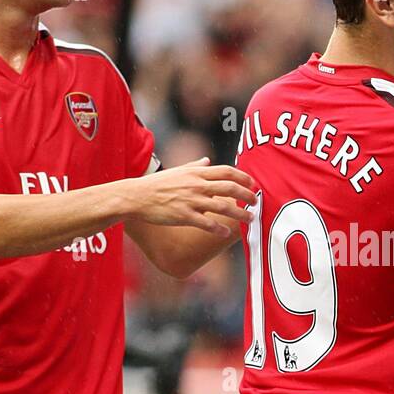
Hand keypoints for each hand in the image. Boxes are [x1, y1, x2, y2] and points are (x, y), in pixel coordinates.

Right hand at [130, 158, 255, 233]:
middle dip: (247, 195)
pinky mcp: (184, 215)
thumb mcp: (178, 170)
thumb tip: (207, 160)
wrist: (136, 196)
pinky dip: (218, 229)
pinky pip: (206, 223)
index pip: (226, 171)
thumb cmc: (157, 184)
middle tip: (256, 202)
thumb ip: (195, 165)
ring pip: (222, 207)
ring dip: (240, 214)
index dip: (243, 177)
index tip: (253, 184)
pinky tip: (226, 233)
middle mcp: (197, 185)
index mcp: (196, 173)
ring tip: (250, 219)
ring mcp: (191, 200)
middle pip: (230, 188)